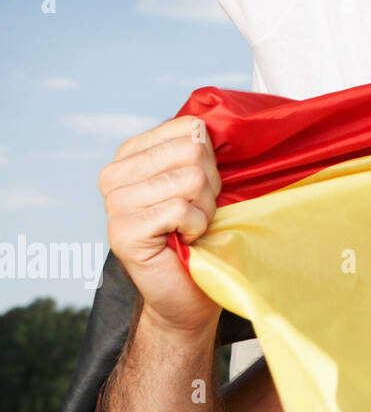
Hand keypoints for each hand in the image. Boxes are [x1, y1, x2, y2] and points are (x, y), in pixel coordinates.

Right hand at [99, 116, 222, 337]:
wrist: (189, 291)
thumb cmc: (200, 231)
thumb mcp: (204, 179)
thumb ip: (202, 147)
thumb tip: (216, 121)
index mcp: (132, 153)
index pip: (191, 127)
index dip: (210, 159)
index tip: (198, 187)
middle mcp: (114, 174)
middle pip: (193, 151)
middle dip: (209, 185)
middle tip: (195, 211)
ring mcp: (114, 204)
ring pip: (191, 179)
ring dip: (204, 208)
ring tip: (189, 226)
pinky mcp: (122, 231)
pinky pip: (182, 209)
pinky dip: (196, 226)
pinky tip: (183, 239)